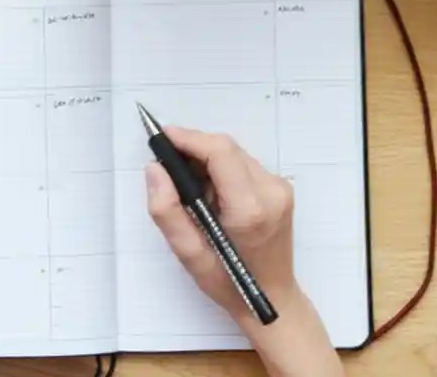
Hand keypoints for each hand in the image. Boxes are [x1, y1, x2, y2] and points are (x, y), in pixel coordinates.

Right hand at [145, 127, 343, 376]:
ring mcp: (280, 189)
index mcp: (249, 208)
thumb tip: (155, 169)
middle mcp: (271, 191)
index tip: (162, 138)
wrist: (271, 298)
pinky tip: (211, 194)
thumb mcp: (189, 255)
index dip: (189, 138)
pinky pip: (244, 165)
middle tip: (168, 165)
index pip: (219, 152)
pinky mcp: (281, 189)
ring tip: (190, 188)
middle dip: (194, 148)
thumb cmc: (228, 282)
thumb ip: (167, 211)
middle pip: (227, 149)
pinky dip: (222, 170)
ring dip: (208, 160)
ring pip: (235, 154)